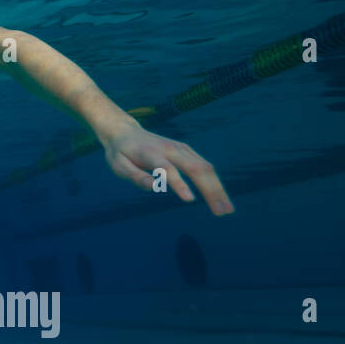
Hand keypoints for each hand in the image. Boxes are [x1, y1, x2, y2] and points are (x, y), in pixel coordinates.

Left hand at [102, 124, 233, 215]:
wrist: (124, 131)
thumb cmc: (119, 153)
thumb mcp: (117, 165)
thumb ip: (134, 176)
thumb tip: (153, 187)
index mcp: (150, 153)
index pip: (167, 169)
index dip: (178, 184)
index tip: (190, 200)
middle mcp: (170, 148)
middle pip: (195, 168)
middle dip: (210, 190)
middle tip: (222, 212)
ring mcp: (180, 148)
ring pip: (205, 167)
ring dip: (218, 188)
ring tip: (226, 209)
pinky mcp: (186, 150)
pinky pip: (204, 165)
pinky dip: (215, 181)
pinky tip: (221, 196)